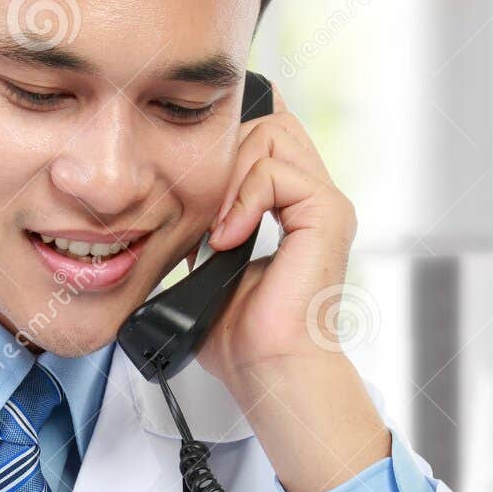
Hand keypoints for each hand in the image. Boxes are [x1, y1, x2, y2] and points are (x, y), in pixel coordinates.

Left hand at [194, 82, 389, 491]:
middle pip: (268, 122)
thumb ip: (201, 224)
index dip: (224, 148)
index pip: (262, 137)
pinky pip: (276, 172)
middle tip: (200, 208)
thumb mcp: (207, 263)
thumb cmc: (240, 334)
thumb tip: (165, 202)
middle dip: (224, 154)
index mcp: (294, 208)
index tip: (189, 191)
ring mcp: (325, 204)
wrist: (267, 369)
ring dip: (229, 176)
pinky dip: (242, 199)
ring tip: (215, 227)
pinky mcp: (327, 215)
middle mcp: (315, 200)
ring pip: (272, 134)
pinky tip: (227, 237)